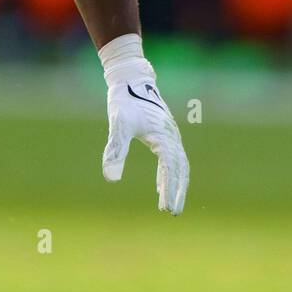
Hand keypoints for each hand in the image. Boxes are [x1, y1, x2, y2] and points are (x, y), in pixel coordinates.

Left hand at [102, 58, 188, 214]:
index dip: (169, 189)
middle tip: (172, 213)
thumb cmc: (124, 100)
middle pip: (180, 169)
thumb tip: (110, 177)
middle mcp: (172, 137)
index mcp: (164, 137)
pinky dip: (168, 174)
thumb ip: (115, 150)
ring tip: (170, 205)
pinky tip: (159, 186)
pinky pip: (171, 158)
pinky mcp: (164, 134)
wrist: (130, 78)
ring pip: (179, 165)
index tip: (166, 208)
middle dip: (177, 191)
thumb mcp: (118, 125)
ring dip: (176, 184)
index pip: (170, 169)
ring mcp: (170, 135)